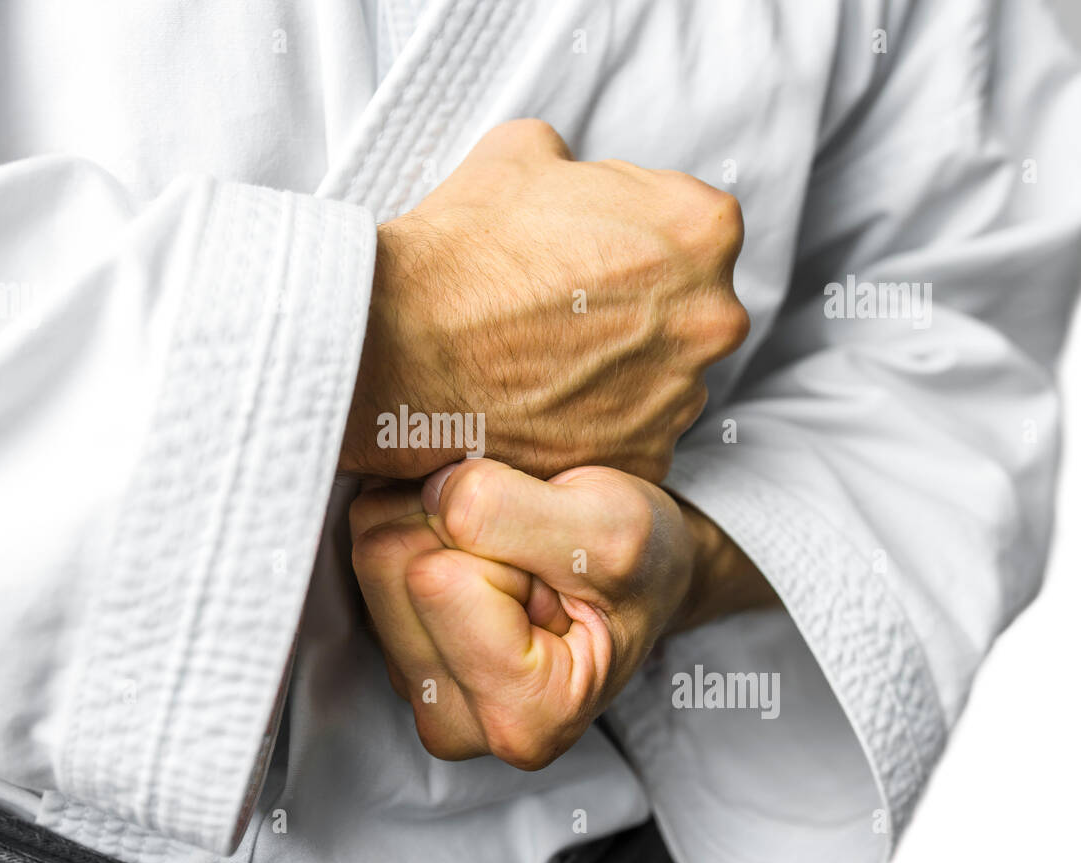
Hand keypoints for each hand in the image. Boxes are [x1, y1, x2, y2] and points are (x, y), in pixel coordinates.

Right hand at [341, 118, 748, 482]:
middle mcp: (711, 317)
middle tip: (565, 310)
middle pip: (687, 308)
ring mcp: (681, 397)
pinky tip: (542, 404)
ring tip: (544, 359)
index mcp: (702, 228)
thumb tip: (577, 177)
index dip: (634, 235)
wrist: (397, 347)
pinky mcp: (643, 462)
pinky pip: (631, 437)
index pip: (693, 227)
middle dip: (637, 306)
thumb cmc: (457, 251)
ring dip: (619, 369)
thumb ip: (579, 166)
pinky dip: (594, 425)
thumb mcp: (522, 153)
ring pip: (663, 377)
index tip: (589, 252)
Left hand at [349, 458, 697, 769]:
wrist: (647, 576)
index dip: (496, 536)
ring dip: (437, 522)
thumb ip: (515, 513)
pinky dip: (421, 526)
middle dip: (456, 527)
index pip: (435, 576)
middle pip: (385, 561)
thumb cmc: (643, 563)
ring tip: (510, 554)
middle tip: (528, 552)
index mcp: (521, 715)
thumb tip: (429, 492)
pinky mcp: (394, 650)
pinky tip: (479, 555)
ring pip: (371, 549)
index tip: (552, 562)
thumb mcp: (613, 528)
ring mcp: (416, 686)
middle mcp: (453, 719)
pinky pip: (368, 548)